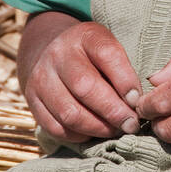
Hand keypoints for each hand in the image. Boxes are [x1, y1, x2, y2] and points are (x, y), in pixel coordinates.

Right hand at [23, 19, 142, 142]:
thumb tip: (135, 104)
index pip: (107, 55)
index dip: (125, 81)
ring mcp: (42, 77)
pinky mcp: (32, 99)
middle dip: (113, 111)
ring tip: (114, 131)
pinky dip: (77, 135)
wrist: (50, 49)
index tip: (138, 101)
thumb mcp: (108, 48)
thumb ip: (123, 70)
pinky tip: (92, 133)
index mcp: (85, 36)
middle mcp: (59, 54)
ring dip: (97, 128)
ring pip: (69, 112)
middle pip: (85, 87)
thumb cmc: (91, 54)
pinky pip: (55, 126)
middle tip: (131, 124)